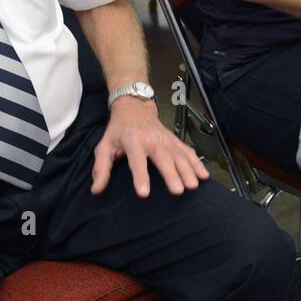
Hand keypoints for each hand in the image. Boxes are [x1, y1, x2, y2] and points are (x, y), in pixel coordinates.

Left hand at [92, 96, 208, 196]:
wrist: (134, 107)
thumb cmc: (118, 130)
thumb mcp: (104, 145)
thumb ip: (101, 168)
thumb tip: (96, 190)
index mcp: (133, 141)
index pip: (137, 161)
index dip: (140, 177)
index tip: (144, 193)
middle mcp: (152, 140)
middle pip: (163, 158)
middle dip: (172, 174)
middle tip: (179, 191)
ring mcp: (166, 139)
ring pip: (179, 155)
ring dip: (188, 170)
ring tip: (194, 186)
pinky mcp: (175, 140)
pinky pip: (188, 152)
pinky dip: (197, 163)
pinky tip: (204, 176)